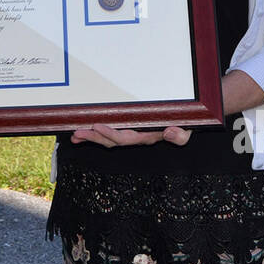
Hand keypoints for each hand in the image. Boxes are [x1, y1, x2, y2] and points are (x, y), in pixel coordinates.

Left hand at [70, 123, 191, 147]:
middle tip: (77, 133)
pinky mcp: (130, 129)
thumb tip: (168, 133)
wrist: (188, 122)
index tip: (97, 126)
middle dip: (93, 137)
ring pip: (108, 138)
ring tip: (76, 135)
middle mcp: (137, 137)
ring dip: (92, 137)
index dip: (110, 133)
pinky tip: (85, 132)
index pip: (125, 138)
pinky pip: (111, 133)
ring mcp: (132, 134)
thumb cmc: (186, 125)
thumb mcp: (187, 131)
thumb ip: (179, 135)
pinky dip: (97, 133)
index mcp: (147, 137)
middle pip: (111, 140)